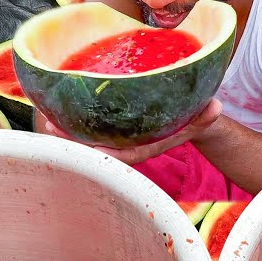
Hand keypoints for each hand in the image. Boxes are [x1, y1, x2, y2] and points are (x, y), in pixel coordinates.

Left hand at [36, 99, 223, 165]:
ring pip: (90, 138)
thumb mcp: (202, 116)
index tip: (87, 148)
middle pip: (98, 148)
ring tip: (47, 117)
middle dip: (75, 141)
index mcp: (146, 147)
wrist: (192, 117)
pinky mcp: (114, 125)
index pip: (122, 155)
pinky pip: (91, 125)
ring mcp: (120, 135)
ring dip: (68, 130)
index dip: (103, 153)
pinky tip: (58, 106)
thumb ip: (206, 115)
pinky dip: (75, 118)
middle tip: (51, 127)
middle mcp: (129, 143)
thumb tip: (215, 107)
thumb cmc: (195, 118)